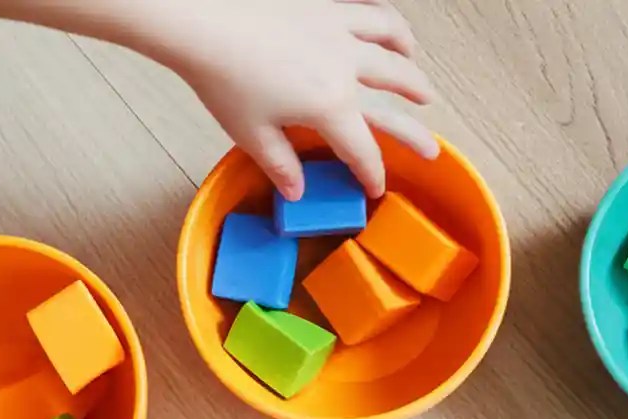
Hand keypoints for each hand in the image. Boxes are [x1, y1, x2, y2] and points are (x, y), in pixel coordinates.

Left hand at [166, 0, 439, 199]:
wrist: (201, 18)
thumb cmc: (221, 75)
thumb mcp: (250, 132)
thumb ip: (280, 164)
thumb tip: (297, 191)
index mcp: (330, 105)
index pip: (363, 149)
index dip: (372, 173)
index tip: (375, 187)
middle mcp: (346, 65)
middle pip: (395, 86)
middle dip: (414, 107)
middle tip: (426, 122)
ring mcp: (338, 27)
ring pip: (389, 37)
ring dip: (407, 52)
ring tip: (413, 60)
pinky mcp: (324, 2)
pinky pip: (366, 6)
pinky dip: (381, 16)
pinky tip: (382, 21)